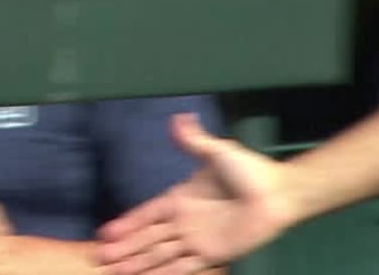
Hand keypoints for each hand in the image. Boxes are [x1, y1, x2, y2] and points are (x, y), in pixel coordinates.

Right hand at [96, 114, 295, 274]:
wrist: (278, 194)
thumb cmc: (249, 170)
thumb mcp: (217, 152)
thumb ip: (194, 140)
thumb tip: (178, 118)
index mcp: (179, 198)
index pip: (146, 214)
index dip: (126, 223)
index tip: (105, 233)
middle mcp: (183, 222)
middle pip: (147, 238)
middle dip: (124, 249)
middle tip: (100, 259)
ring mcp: (196, 240)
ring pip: (159, 255)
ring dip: (138, 264)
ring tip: (115, 273)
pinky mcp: (212, 255)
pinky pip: (184, 267)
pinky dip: (165, 274)